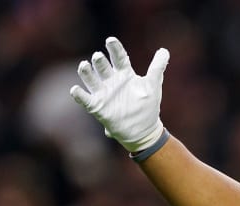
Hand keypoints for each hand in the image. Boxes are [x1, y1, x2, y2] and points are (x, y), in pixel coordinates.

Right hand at [70, 37, 170, 152]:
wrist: (143, 130)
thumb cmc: (147, 106)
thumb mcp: (153, 86)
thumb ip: (157, 68)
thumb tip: (164, 50)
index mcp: (125, 74)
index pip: (118, 58)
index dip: (114, 49)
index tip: (110, 40)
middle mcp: (112, 81)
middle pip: (103, 67)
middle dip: (100, 61)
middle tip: (98, 56)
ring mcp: (103, 93)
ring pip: (91, 79)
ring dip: (86, 73)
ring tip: (84, 65)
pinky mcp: (97, 106)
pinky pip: (85, 99)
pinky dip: (79, 95)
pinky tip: (75, 89)